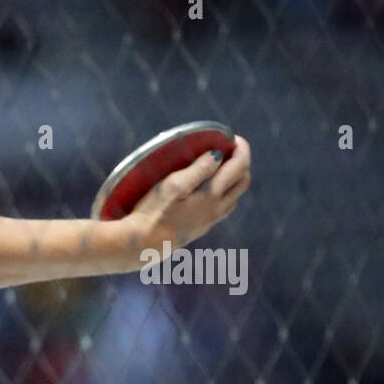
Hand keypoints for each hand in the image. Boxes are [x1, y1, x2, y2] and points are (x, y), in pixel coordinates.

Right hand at [123, 134, 251, 251]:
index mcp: (212, 195)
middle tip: (229, 152)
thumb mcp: (173, 185)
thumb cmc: (153, 212)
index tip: (233, 137)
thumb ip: (198, 170)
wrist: (141, 245)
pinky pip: (221, 210)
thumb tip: (217, 155)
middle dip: (241, 164)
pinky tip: (207, 193)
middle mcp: (216, 209)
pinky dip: (223, 196)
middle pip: (242, 183)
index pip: (239, 167)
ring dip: (233, 181)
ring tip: (219, 171)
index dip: (241, 149)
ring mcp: (209, 222)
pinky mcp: (199, 230)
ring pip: (234, 198)